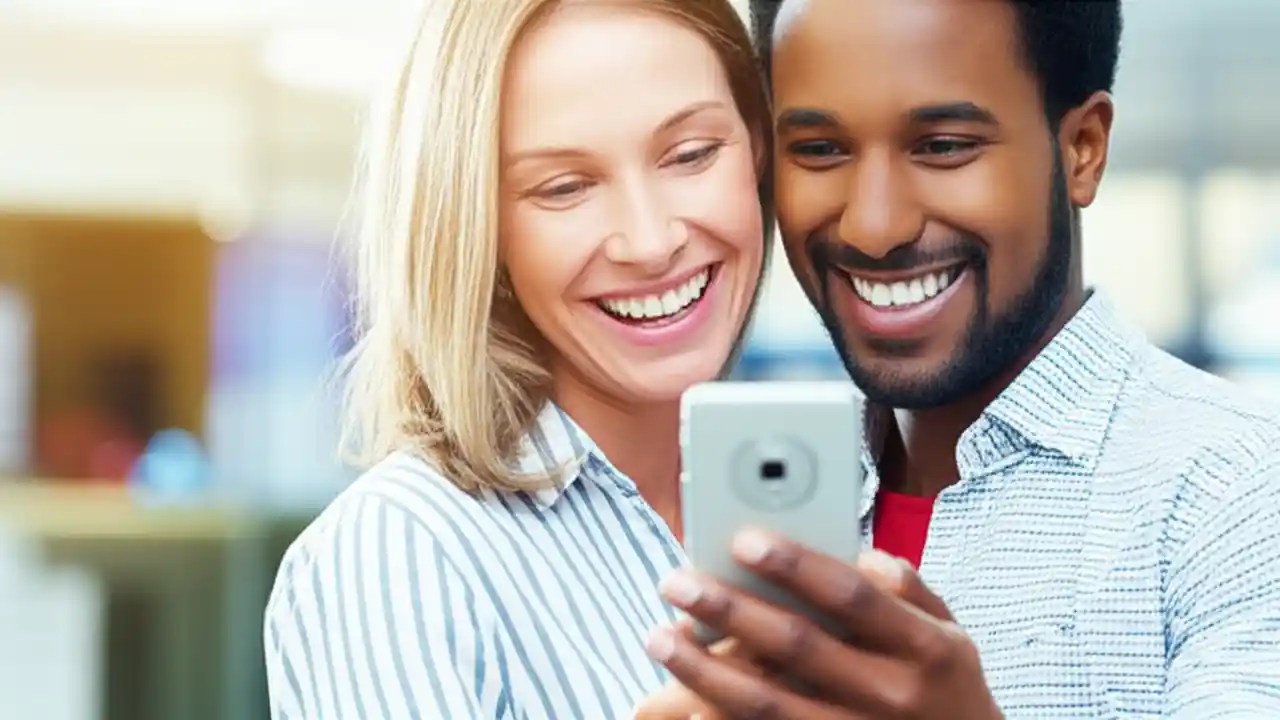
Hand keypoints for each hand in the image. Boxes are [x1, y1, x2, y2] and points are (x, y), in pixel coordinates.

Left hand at [642, 529, 1001, 719]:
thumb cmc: (946, 687)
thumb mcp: (951, 634)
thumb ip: (909, 590)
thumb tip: (863, 554)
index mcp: (925, 648)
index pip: (851, 597)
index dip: (796, 566)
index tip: (744, 538)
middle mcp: (891, 695)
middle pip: (797, 647)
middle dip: (729, 610)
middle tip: (676, 581)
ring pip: (769, 705)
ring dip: (704, 671)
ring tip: (658, 637)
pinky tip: (687, 699)